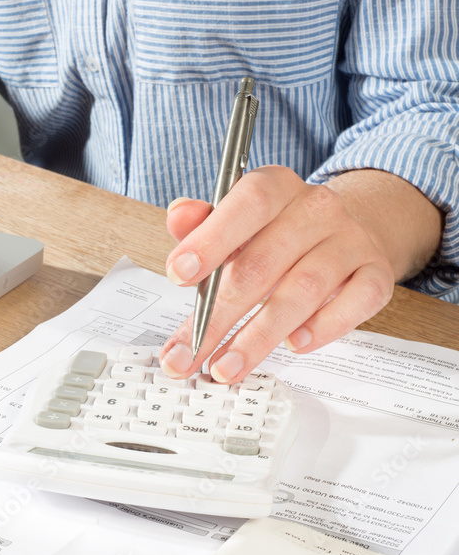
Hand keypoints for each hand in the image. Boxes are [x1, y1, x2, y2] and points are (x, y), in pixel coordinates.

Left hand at [157, 165, 442, 382]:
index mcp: (275, 187)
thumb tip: (178, 216)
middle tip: (188, 354)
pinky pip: (356, 303)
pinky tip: (294, 346)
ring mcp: (350, 241)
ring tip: (226, 367)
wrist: (341, 232)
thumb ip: (201, 224)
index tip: (178, 274)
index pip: (248, 203)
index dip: (211, 239)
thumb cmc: (272, 233)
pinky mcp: (376, 273)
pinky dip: (324, 327)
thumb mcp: (231, 223)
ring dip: (259, 337)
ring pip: (303, 291)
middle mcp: (316, 208)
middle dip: (219, 316)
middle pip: (263, 264)